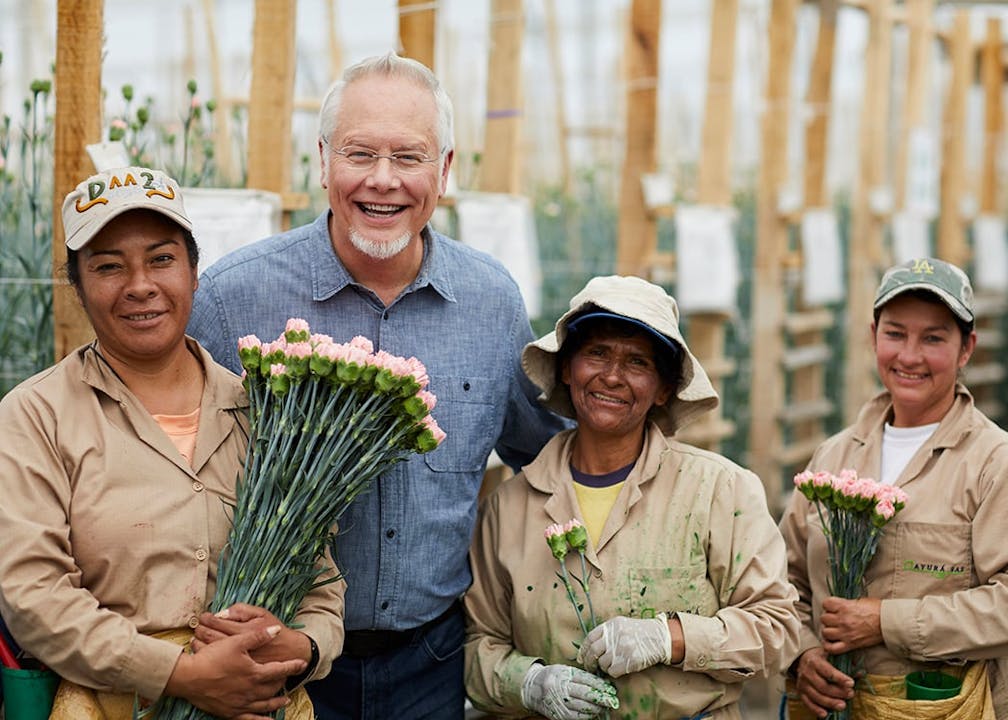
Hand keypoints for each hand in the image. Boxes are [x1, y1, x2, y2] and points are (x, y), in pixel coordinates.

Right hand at [166, 625, 306, 719]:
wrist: (189, 678)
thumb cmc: (212, 658)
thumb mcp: (236, 641)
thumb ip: (258, 636)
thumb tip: (276, 631)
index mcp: (254, 673)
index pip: (279, 670)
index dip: (292, 666)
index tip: (302, 664)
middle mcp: (250, 691)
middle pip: (273, 688)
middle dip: (282, 682)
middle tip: (288, 678)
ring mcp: (241, 704)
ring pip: (264, 705)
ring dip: (276, 701)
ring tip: (285, 700)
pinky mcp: (230, 712)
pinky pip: (250, 719)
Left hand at [193, 603, 310, 665]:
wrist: (289, 654)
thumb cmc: (275, 633)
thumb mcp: (262, 614)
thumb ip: (242, 611)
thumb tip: (222, 612)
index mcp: (244, 631)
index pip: (218, 622)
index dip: (207, 618)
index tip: (204, 616)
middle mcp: (239, 647)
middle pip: (210, 636)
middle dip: (200, 629)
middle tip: (198, 626)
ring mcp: (236, 662)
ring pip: (209, 652)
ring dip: (199, 643)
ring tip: (197, 638)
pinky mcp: (235, 672)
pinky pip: (214, 665)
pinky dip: (204, 658)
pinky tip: (203, 653)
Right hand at [520, 663, 618, 719]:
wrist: (532, 688)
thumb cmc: (553, 677)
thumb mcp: (564, 670)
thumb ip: (581, 676)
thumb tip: (602, 683)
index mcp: (563, 674)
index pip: (586, 680)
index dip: (601, 685)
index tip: (611, 688)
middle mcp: (560, 688)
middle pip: (586, 694)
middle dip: (602, 698)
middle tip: (613, 700)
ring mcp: (559, 703)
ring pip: (583, 707)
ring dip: (597, 708)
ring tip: (606, 706)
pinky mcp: (558, 715)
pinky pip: (577, 717)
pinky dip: (588, 715)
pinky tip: (594, 712)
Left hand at [576, 615, 671, 676]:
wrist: (660, 637)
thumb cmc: (639, 632)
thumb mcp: (621, 625)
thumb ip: (606, 633)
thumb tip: (589, 648)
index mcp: (611, 625)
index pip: (590, 638)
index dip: (583, 650)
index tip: (581, 658)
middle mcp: (615, 636)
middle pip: (593, 651)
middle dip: (589, 662)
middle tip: (590, 667)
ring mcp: (623, 648)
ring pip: (603, 663)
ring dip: (604, 667)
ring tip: (610, 666)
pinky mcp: (631, 660)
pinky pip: (613, 671)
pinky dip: (613, 672)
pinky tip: (618, 669)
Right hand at [793, 647, 854, 717]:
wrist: (804, 659)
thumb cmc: (822, 658)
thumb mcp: (832, 656)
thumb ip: (846, 663)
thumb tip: (860, 673)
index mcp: (814, 661)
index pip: (828, 671)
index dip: (840, 678)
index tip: (851, 683)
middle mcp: (806, 672)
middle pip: (823, 686)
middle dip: (838, 692)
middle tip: (851, 694)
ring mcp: (802, 683)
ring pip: (816, 696)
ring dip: (830, 703)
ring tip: (843, 705)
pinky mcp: (801, 692)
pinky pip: (808, 703)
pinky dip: (816, 709)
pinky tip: (825, 714)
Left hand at [820, 596, 881, 654]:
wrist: (889, 623)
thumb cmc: (877, 610)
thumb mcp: (860, 601)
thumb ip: (846, 603)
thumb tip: (838, 606)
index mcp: (845, 607)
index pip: (826, 603)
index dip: (829, 605)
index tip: (833, 607)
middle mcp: (843, 620)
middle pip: (824, 618)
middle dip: (828, 618)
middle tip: (835, 619)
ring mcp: (846, 633)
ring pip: (825, 632)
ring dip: (828, 631)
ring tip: (834, 630)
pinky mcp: (850, 644)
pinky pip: (832, 648)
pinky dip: (829, 646)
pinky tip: (831, 642)